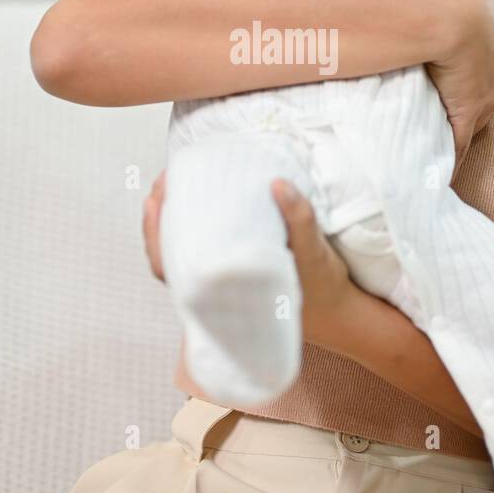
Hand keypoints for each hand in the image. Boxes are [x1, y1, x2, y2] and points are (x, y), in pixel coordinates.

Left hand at [142, 169, 354, 354]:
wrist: (340, 314)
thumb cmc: (322, 288)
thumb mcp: (314, 252)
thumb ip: (298, 219)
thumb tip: (278, 183)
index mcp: (218, 292)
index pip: (165, 264)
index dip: (153, 231)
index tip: (155, 198)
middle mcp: (213, 289)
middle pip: (167, 251)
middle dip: (161, 212)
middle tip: (166, 178)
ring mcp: (222, 280)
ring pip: (183, 249)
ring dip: (176, 217)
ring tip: (178, 182)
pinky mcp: (236, 270)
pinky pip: (204, 247)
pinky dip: (195, 224)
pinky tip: (202, 201)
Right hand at [426, 0, 493, 177]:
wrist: (451, 11)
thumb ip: (468, 8)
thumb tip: (448, 4)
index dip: (481, 74)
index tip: (465, 77)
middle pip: (493, 96)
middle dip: (473, 101)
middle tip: (449, 103)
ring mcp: (492, 97)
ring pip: (476, 119)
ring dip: (458, 124)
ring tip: (438, 131)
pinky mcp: (468, 114)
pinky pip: (459, 143)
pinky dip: (450, 158)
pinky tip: (440, 170)